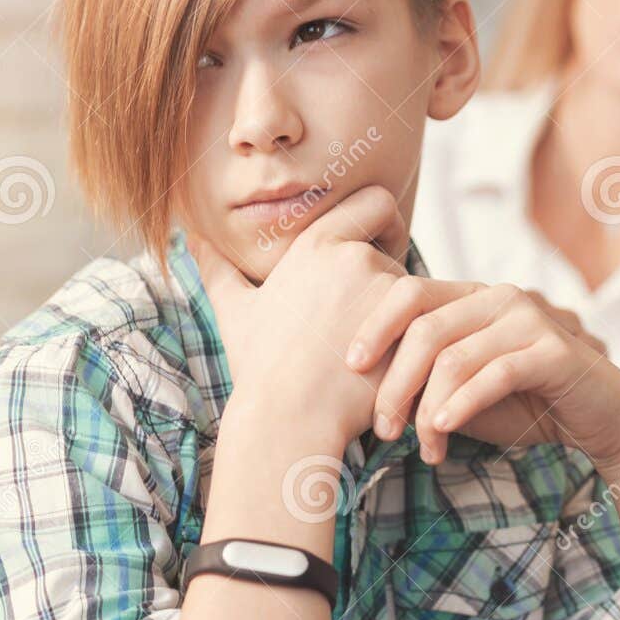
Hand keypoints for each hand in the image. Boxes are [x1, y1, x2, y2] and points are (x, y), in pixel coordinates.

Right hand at [186, 185, 408, 447]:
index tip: (383, 245)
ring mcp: (387, 291)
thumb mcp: (235, 312)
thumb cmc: (260, 367)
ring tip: (381, 357)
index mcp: (317, 244)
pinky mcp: (412, 328)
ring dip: (405, 318)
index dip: (386, 221)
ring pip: (416, 293)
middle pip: (398, 251)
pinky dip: (421, 345)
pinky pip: (431, 326)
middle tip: (377, 316)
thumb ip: (216, 268)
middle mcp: (356, 256)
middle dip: (391, 278)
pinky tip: (400, 371)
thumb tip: (188, 236)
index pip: (375, 201)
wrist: (288, 418)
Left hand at [344, 276, 619, 469]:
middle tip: (383, 429)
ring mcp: (529, 321)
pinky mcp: (554, 351)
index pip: (410, 294)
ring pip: (455, 357)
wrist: (600, 419)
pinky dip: (462, 404)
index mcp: (473, 298)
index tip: (350, 366)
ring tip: (421, 445)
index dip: (375, 326)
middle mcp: (499, 298)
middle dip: (395, 384)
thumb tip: (369, 397)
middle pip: (426, 330)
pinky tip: (442, 430)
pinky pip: (495, 374)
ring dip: (428, 409)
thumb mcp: (464, 395)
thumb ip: (426, 384)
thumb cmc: (526, 405)